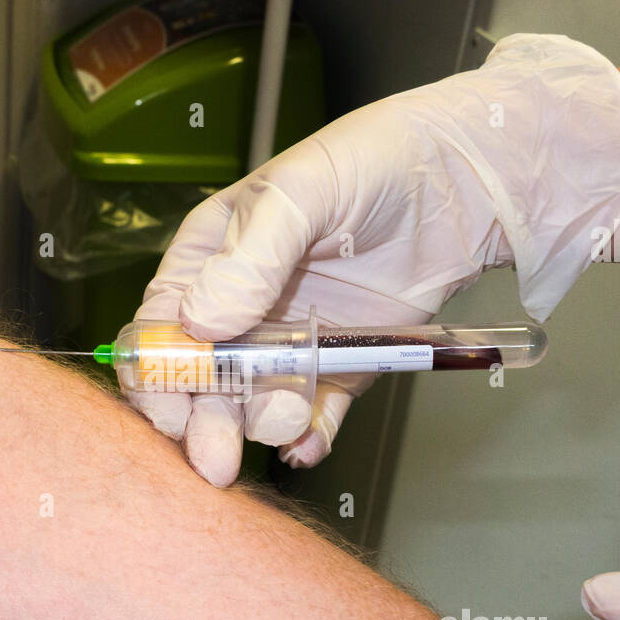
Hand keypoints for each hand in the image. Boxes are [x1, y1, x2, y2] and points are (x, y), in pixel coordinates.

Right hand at [128, 33, 619, 485]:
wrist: (463, 183)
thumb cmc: (373, 162)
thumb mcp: (301, 194)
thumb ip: (249, 261)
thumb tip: (198, 323)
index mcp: (210, 260)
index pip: (160, 329)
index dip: (156, 374)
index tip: (170, 408)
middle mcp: (241, 309)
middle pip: (200, 383)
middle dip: (204, 423)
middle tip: (218, 457)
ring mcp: (290, 344)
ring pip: (254, 406)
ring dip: (264, 423)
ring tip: (292, 411)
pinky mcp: (340, 368)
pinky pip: (315, 416)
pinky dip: (310, 437)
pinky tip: (312, 443)